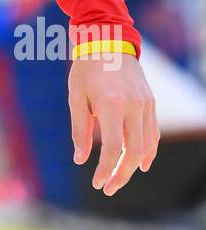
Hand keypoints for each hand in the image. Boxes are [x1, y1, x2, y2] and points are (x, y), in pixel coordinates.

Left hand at [69, 53, 159, 195]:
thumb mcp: (76, 97)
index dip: (105, 170)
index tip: (97, 183)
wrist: (108, 41)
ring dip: (134, 166)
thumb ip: (79, 129)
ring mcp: (145, 105)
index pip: (112, 148)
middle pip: (133, 152)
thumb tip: (81, 159)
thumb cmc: (86, 70)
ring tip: (119, 178)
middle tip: (108, 188)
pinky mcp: (150, 103)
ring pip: (147, 145)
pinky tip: (140, 164)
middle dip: (121, 175)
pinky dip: (148, 151)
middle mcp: (133, 106)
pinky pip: (153, 133)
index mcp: (111, 104)